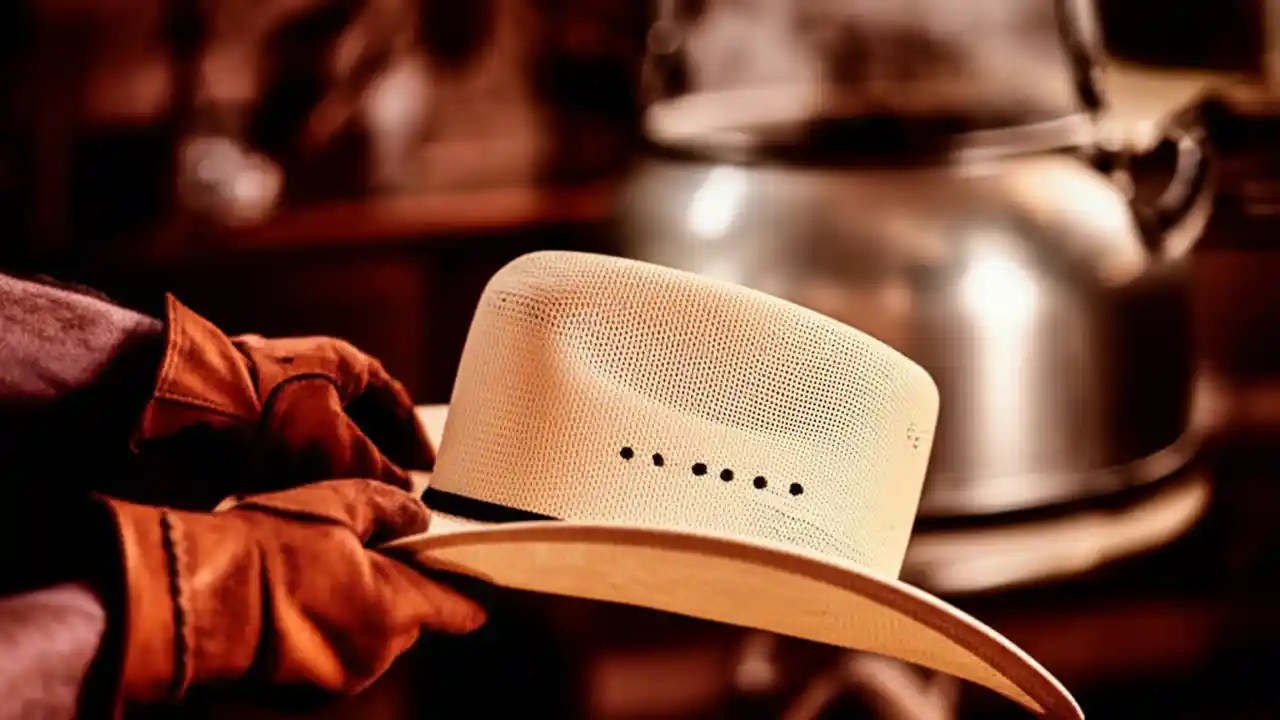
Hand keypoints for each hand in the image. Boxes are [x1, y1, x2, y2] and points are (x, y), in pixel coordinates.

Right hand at [104, 479, 484, 704]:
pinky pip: (330, 657)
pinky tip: (292, 604)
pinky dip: (321, 635)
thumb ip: (391, 509)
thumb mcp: (339, 504)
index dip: (467, 598)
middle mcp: (378, 652)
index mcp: (398, 607)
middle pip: (406, 620)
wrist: (197, 597)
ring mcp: (339, 677)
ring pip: (366, 638)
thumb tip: (416, 517)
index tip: (480, 596)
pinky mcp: (303, 693)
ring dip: (353, 613)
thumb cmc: (270, 550)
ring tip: (312, 577)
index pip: (456, 610)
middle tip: (355, 558)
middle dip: (391, 593)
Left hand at [131, 295, 430, 505]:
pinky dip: (293, 480)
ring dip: (331, 473)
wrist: (174, 411)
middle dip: (373, 457)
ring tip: (348, 508)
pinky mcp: (232, 423)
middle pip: (353, 418)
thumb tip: (403, 490)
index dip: (413, 436)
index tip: (428, 465)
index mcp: (343, 362)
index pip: (393, 400)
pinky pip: (276, 455)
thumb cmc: (263, 415)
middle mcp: (305, 372)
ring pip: (313, 440)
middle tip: (391, 491)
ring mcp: (266, 395)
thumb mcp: (338, 450)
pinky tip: (299, 507)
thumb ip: (378, 472)